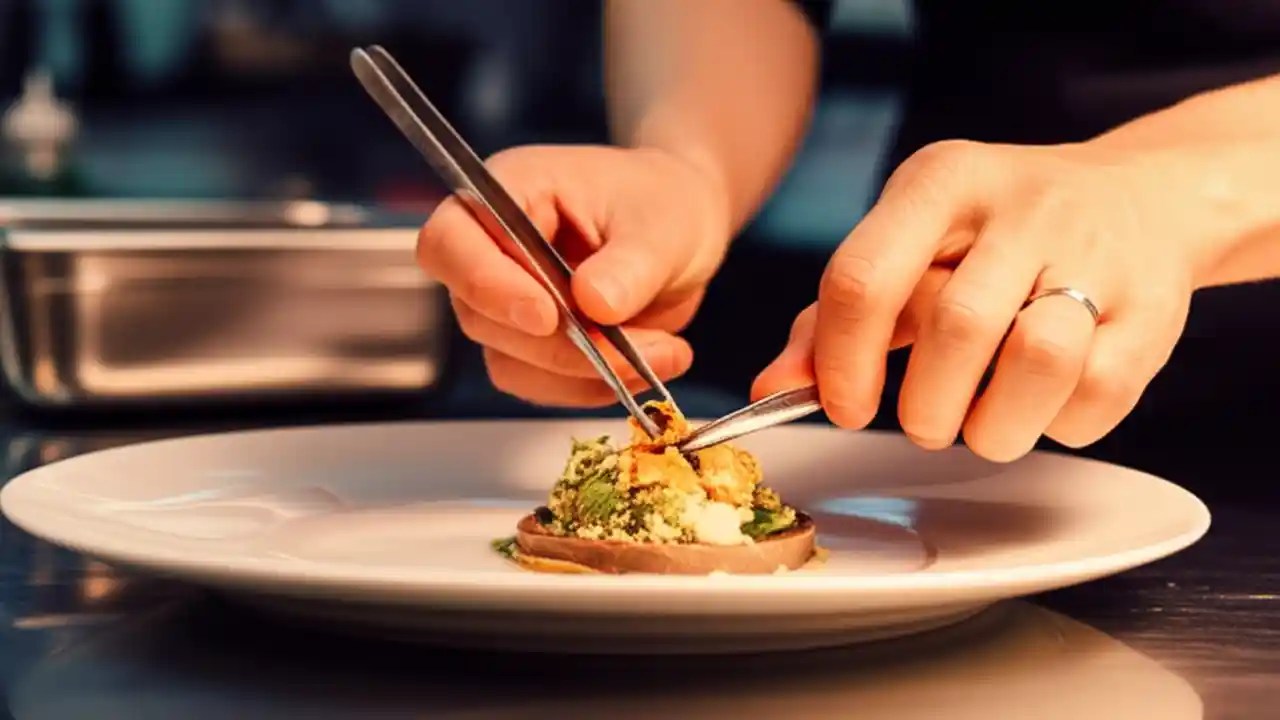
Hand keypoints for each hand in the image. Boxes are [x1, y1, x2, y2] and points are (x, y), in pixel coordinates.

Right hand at [418, 144, 730, 405]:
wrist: (685, 228)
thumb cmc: (664, 203)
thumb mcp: (664, 227)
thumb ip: (629, 264)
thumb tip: (594, 304)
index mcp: (509, 191)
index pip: (450, 242)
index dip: (485, 285)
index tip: (547, 317)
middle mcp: (492, 247)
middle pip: (479, 315)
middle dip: (560, 345)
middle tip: (641, 347)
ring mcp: (505, 300)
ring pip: (509, 361)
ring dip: (585, 373)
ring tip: (664, 352)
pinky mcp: (530, 342)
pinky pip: (541, 383)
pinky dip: (593, 385)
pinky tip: (648, 363)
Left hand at [755, 139, 1214, 460]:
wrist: (1141, 198)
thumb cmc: (994, 240)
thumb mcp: (910, 250)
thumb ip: (831, 320)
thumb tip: (768, 391)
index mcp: (942, 182)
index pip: (864, 278)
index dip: (842, 362)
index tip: (844, 408)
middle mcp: (1022, 207)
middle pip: (953, 329)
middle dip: (925, 407)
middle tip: (925, 421)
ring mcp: (1098, 254)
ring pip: (1037, 362)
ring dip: (993, 424)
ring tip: (981, 420)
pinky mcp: (1155, 310)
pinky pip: (1095, 396)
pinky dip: (1056, 425)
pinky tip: (1043, 403)